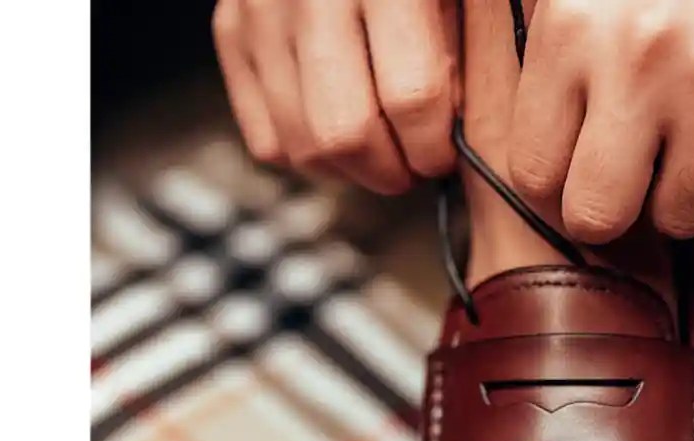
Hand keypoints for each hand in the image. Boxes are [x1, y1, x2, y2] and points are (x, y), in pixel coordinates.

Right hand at [212, 0, 458, 194]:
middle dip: (391, 171)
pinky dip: (305, 154)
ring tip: (383, 156)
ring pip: (300, 143)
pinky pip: (263, 135)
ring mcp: (259, 12)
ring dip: (350, 172)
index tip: (448, 153)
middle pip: (344, 132)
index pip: (411, 96)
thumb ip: (463, 45)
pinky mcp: (230, 29)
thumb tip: (453, 129)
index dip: (436, 145)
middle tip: (415, 166)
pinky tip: (338, 135)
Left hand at [507, 0, 693, 241]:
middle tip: (628, 186)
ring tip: (684, 166)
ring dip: (681, 203)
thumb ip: (543, 52)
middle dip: (611, 212)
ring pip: (682, 215)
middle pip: (598, 213)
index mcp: (570, 29)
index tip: (575, 172)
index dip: (556, 185)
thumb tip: (525, 143)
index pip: (535, 173)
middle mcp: (639, 59)